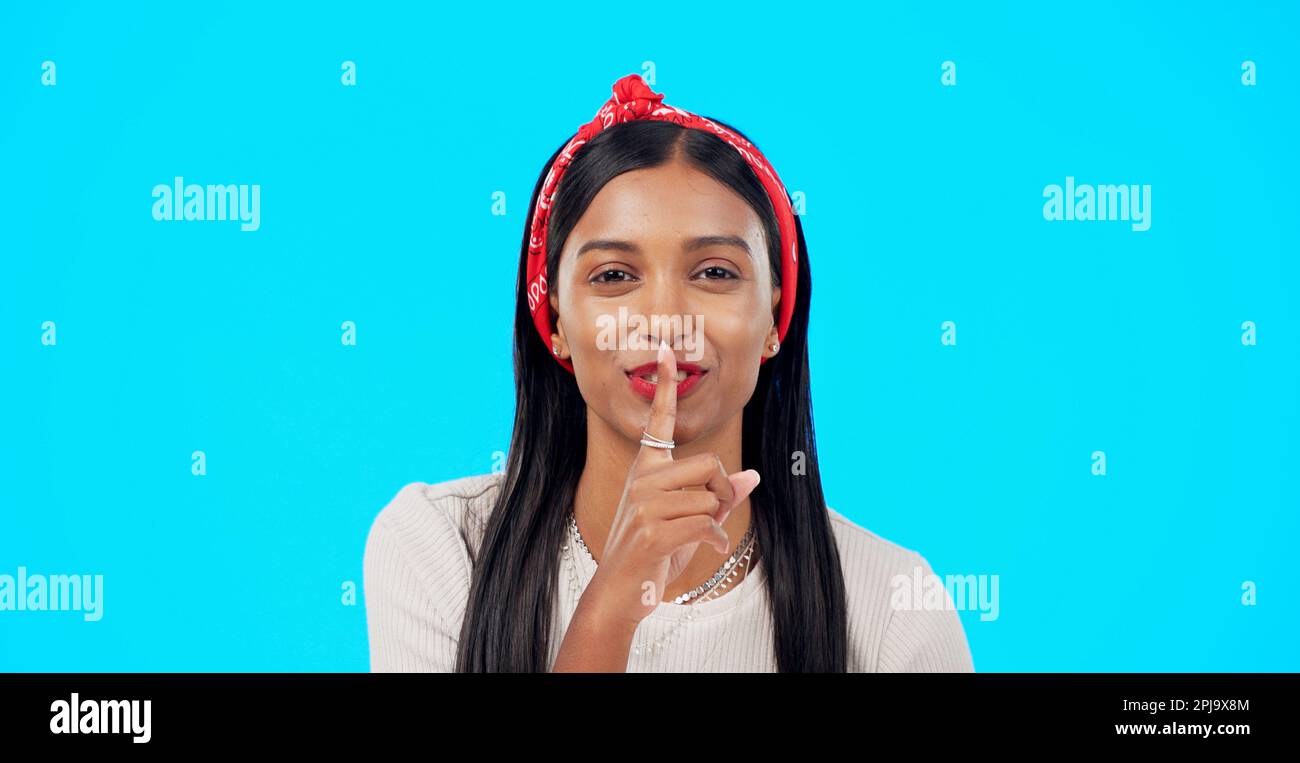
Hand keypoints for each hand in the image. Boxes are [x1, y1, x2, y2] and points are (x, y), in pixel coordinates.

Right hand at [585, 338, 761, 630]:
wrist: (621, 592)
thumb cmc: (655, 555)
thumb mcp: (690, 521)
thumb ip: (719, 496)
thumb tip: (753, 476)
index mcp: (647, 469)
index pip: (659, 421)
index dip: (666, 386)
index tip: (666, 350)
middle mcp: (643, 479)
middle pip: (710, 463)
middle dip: (722, 491)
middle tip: (711, 514)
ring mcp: (645, 504)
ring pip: (711, 497)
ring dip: (717, 521)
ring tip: (698, 538)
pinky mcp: (653, 531)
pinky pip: (707, 522)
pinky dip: (716, 539)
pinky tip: (708, 549)